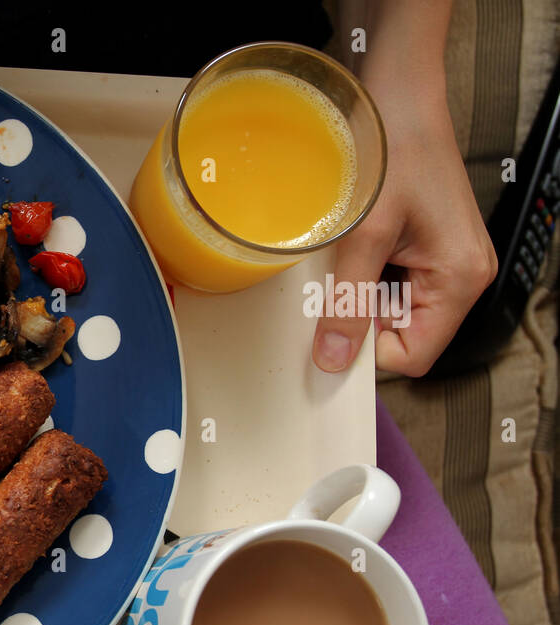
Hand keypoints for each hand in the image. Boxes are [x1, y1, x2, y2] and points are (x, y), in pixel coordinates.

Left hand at [313, 92, 496, 375]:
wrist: (399, 96)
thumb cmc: (393, 150)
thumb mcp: (363, 234)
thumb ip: (348, 301)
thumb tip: (334, 358)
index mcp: (460, 278)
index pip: (414, 355)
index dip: (368, 351)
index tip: (332, 329)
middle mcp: (462, 275)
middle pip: (404, 336)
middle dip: (362, 320)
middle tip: (332, 284)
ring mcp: (446, 261)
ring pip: (393, 311)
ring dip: (359, 295)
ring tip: (344, 256)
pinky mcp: (428, 247)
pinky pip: (391, 284)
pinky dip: (364, 275)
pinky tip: (352, 247)